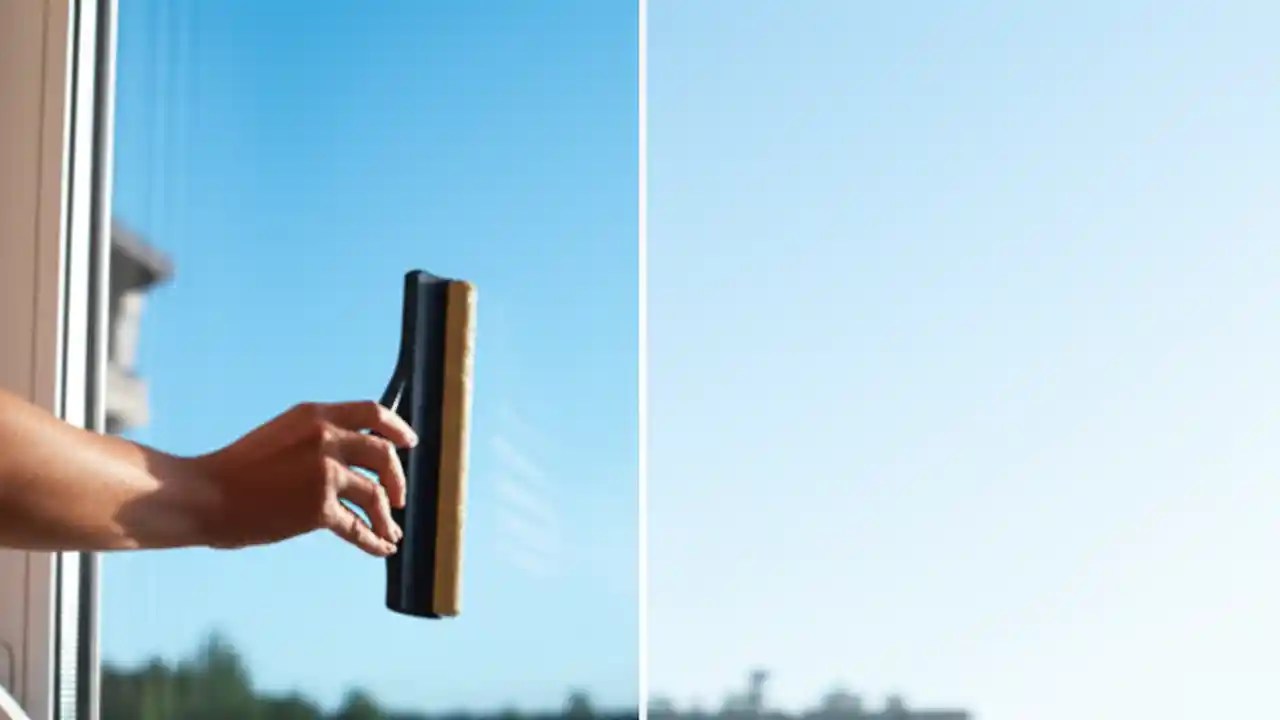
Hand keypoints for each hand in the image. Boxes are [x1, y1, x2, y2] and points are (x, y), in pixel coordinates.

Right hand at [191, 400, 417, 556]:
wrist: (204, 495)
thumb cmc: (238, 469)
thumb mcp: (282, 435)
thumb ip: (318, 438)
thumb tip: (356, 454)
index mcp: (314, 415)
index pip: (372, 412)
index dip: (397, 427)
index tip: (410, 442)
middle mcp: (325, 438)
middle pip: (384, 454)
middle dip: (398, 478)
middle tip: (398, 497)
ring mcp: (324, 473)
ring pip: (375, 495)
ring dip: (386, 516)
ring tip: (390, 530)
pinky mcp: (319, 508)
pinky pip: (358, 527)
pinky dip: (374, 540)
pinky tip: (382, 548)